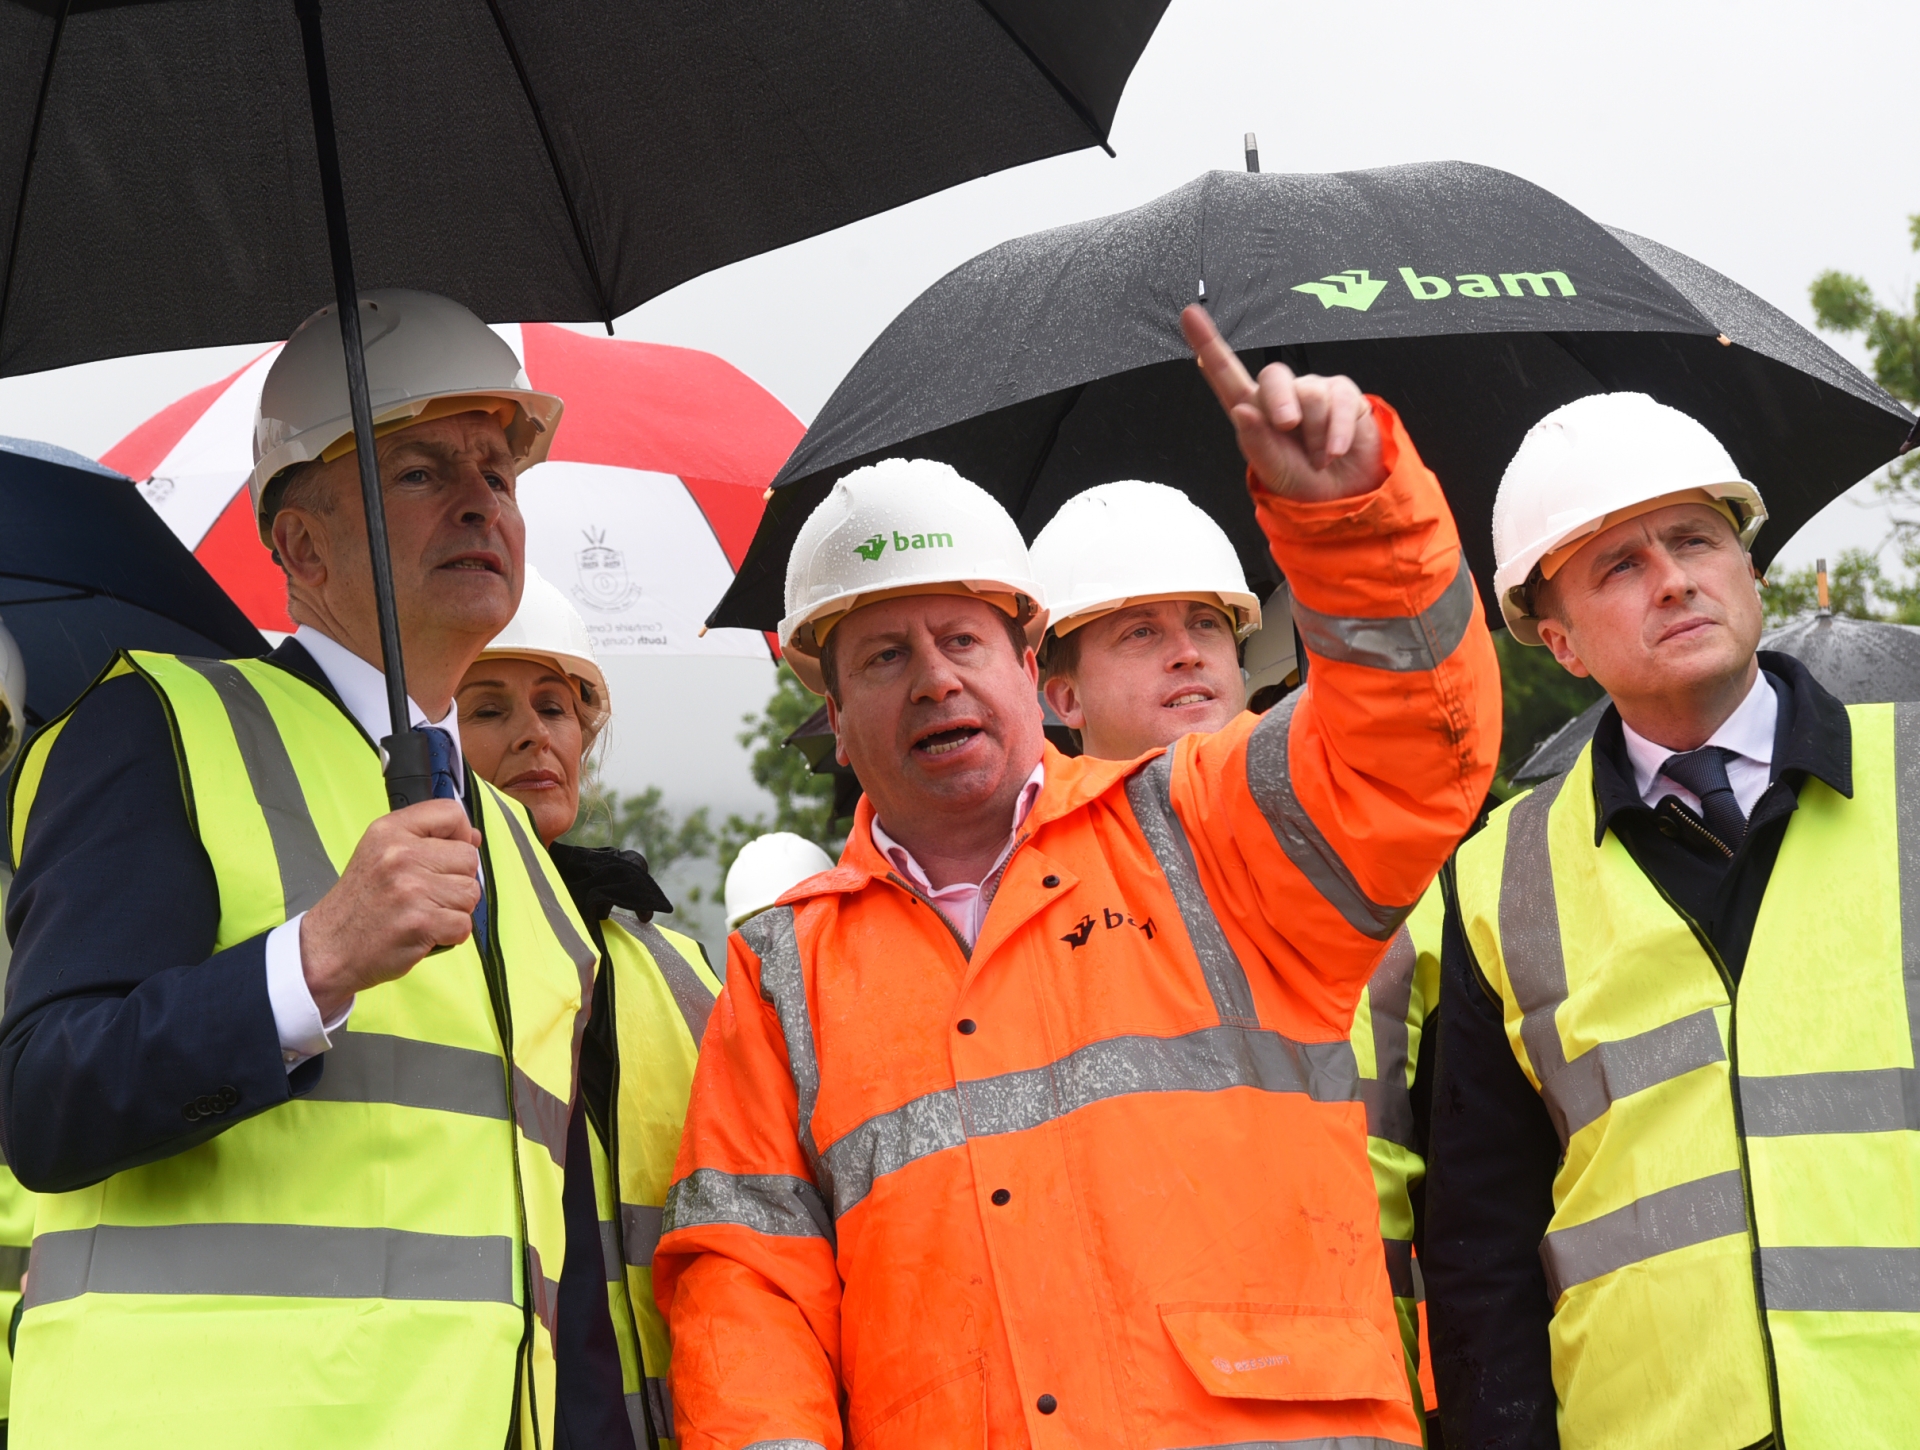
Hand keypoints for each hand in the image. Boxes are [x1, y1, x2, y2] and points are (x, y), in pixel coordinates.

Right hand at [300, 800, 482, 1019]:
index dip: (460, 835)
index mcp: (390, 831)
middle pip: (468, 858)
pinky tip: (424, 932)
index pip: (450, 813)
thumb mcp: (380, 853)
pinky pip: (464, 924)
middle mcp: (400, 854)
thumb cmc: (360, 903)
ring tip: (423, 913)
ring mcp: (412, 889)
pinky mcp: (421, 922)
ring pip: (471, 892)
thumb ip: (425, 839)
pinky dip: (450, 934)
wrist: (329, 948)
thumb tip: (474, 837)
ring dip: (454, 909)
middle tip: (426, 895)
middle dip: (456, 880)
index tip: (446, 855)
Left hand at [1182, 304, 1385, 501]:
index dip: (1208, 342)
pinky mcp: (1342, 394)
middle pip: (1273, 375)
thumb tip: (1242, 411)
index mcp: (1252, 411)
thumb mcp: (1272, 471)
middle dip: (1280, 402)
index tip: (1189, 314)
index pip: (1226, 373)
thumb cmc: (1301, 480)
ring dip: (1315, 433)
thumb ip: (1256, 443)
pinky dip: (1336, 430)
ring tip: (1317, 457)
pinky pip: (1339, 399)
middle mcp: (1281, 396)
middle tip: (1287, 428)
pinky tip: (1335, 450)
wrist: (1344, 494)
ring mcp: (1312, 391)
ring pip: (1310, 392)